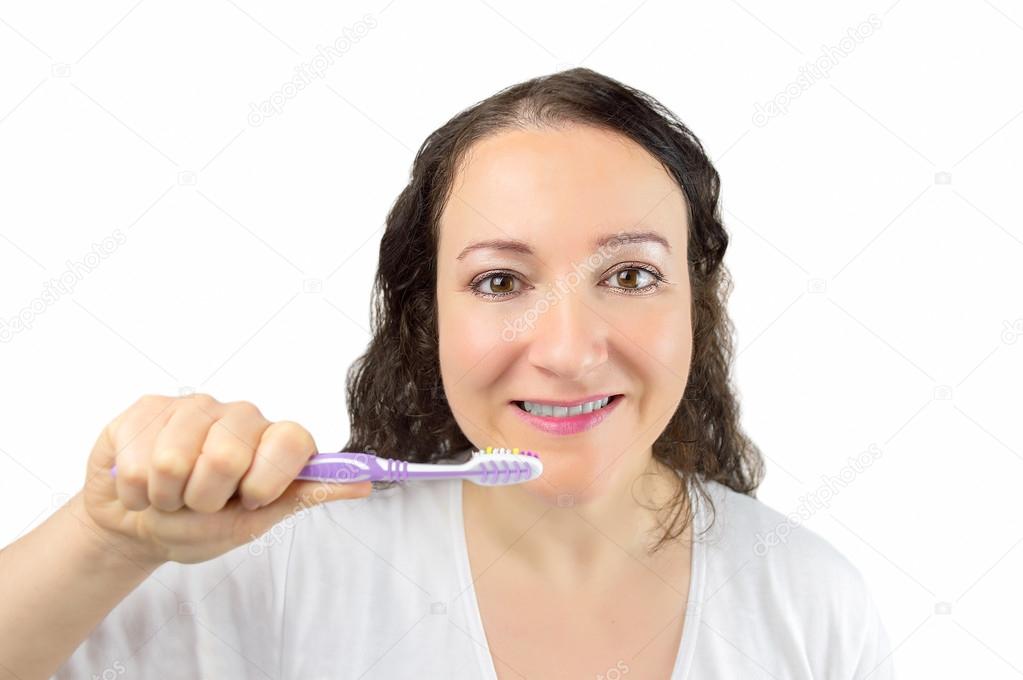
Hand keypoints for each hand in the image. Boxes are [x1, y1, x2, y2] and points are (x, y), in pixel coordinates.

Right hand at [78, 393, 370, 566]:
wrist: (136, 527)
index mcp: (275, 440)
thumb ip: (307, 496)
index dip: (266, 480)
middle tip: (201, 503)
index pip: (291, 439)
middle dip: (205, 498)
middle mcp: (241, 416)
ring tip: (173, 495)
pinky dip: (136, 490)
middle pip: (226, 454)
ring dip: (168, 496)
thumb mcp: (257, 522)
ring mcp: (194, 407)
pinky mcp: (149, 409)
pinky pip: (137, 457)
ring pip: (174, 458)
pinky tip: (141, 486)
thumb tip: (366, 482)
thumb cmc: (201, 525)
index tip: (248, 501)